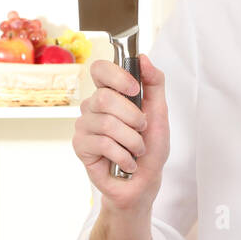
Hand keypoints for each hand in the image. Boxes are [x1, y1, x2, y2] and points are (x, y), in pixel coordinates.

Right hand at [72, 55, 169, 212]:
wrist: (144, 181)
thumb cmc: (151, 147)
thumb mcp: (160, 112)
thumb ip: (154, 83)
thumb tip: (144, 58)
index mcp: (111, 94)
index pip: (100, 69)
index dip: (116, 76)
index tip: (134, 90)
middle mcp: (93, 106)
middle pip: (105, 98)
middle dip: (133, 118)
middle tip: (142, 130)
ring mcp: (84, 125)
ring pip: (106, 123)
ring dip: (132, 141)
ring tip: (137, 150)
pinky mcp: (80, 146)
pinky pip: (102, 144)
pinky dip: (124, 156)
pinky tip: (128, 162)